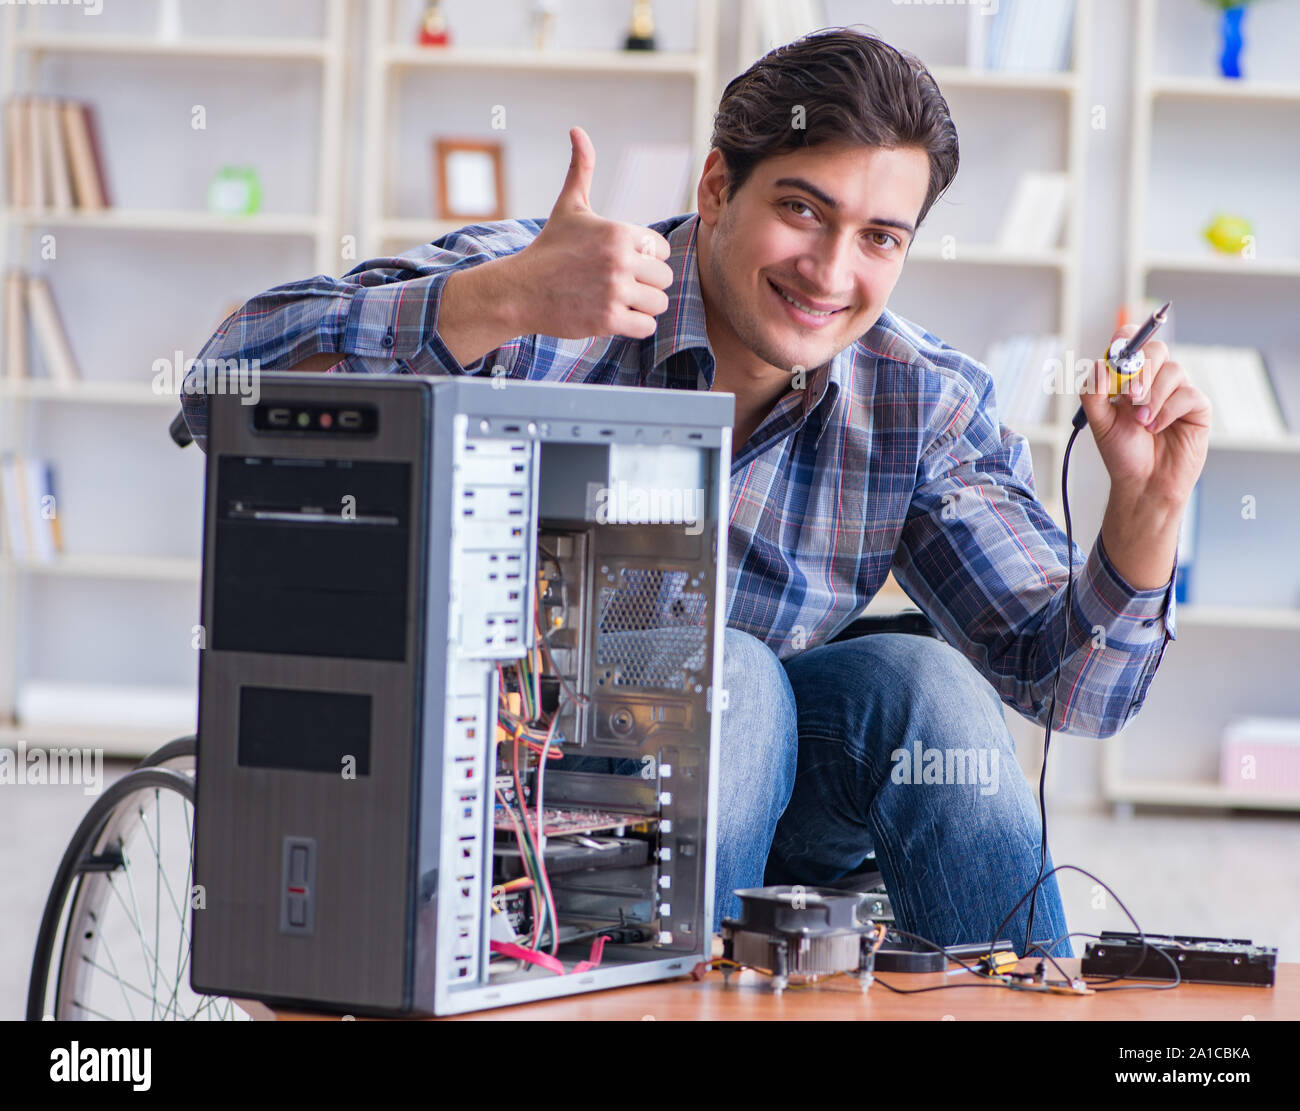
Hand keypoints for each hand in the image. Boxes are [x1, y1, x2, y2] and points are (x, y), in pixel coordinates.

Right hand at [510, 126, 673, 339]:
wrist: (519, 290)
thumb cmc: (549, 249)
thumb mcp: (568, 206)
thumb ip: (581, 169)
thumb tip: (577, 130)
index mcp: (618, 231)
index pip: (662, 250)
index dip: (645, 258)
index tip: (620, 262)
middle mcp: (619, 260)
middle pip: (664, 278)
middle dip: (646, 284)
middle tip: (618, 285)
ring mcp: (614, 291)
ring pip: (658, 304)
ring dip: (642, 306)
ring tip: (617, 300)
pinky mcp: (608, 320)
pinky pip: (647, 327)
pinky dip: (635, 326)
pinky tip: (614, 317)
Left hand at [1078, 323, 1211, 509]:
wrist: (1143, 483)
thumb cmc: (1122, 452)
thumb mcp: (1099, 422)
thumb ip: (1093, 394)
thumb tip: (1098, 366)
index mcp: (1129, 377)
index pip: (1131, 342)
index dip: (1127, 338)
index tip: (1118, 353)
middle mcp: (1155, 379)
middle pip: (1156, 350)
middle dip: (1141, 370)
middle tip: (1129, 396)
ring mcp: (1178, 391)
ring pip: (1173, 370)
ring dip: (1153, 397)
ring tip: (1141, 422)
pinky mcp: (1197, 407)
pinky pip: (1187, 394)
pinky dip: (1167, 411)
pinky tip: (1156, 428)